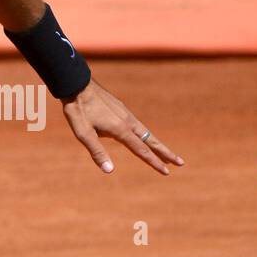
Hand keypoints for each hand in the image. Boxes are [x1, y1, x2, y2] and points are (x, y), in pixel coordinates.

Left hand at [62, 79, 183, 174]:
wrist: (76, 84)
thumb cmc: (78, 110)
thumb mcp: (83, 133)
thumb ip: (97, 152)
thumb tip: (110, 171)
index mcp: (121, 129)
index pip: (141, 150)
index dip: (154, 162)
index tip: (166, 172)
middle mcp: (128, 121)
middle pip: (151, 140)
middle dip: (165, 153)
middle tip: (180, 162)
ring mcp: (125, 113)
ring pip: (146, 132)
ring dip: (156, 144)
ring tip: (165, 153)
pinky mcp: (121, 108)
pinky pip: (137, 125)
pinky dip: (146, 135)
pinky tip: (142, 137)